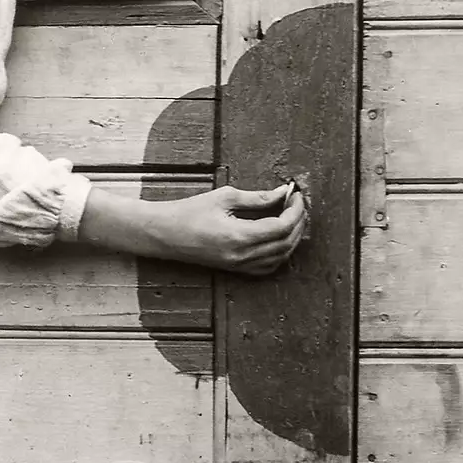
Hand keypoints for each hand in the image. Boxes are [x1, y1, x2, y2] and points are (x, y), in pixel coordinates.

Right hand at [160, 182, 309, 274]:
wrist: (165, 233)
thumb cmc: (189, 212)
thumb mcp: (224, 197)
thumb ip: (256, 197)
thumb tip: (280, 193)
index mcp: (239, 236)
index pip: (282, 226)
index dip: (295, 210)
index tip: (295, 195)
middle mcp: (242, 256)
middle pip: (286, 243)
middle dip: (298, 222)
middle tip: (297, 203)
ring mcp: (239, 266)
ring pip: (280, 257)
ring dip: (292, 237)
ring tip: (293, 217)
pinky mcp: (235, 269)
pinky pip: (267, 267)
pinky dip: (281, 253)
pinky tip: (280, 238)